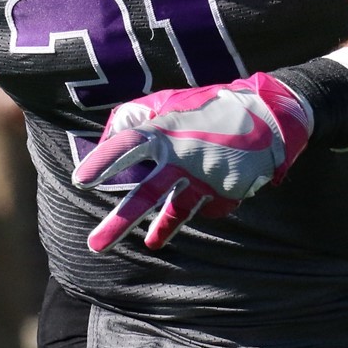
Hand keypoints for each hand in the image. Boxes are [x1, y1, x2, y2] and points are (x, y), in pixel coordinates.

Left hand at [72, 73, 312, 252]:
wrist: (267, 115)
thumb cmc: (207, 108)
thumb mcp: (169, 102)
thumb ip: (135, 118)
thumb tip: (107, 138)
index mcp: (165, 129)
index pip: (128, 144)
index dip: (104, 161)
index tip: (81, 178)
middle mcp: (183, 156)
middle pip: (148, 192)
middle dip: (120, 220)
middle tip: (93, 245)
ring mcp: (206, 176)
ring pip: (176, 209)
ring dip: (161, 230)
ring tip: (147, 245)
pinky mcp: (225, 190)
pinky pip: (205, 203)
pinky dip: (203, 200)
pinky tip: (213, 185)